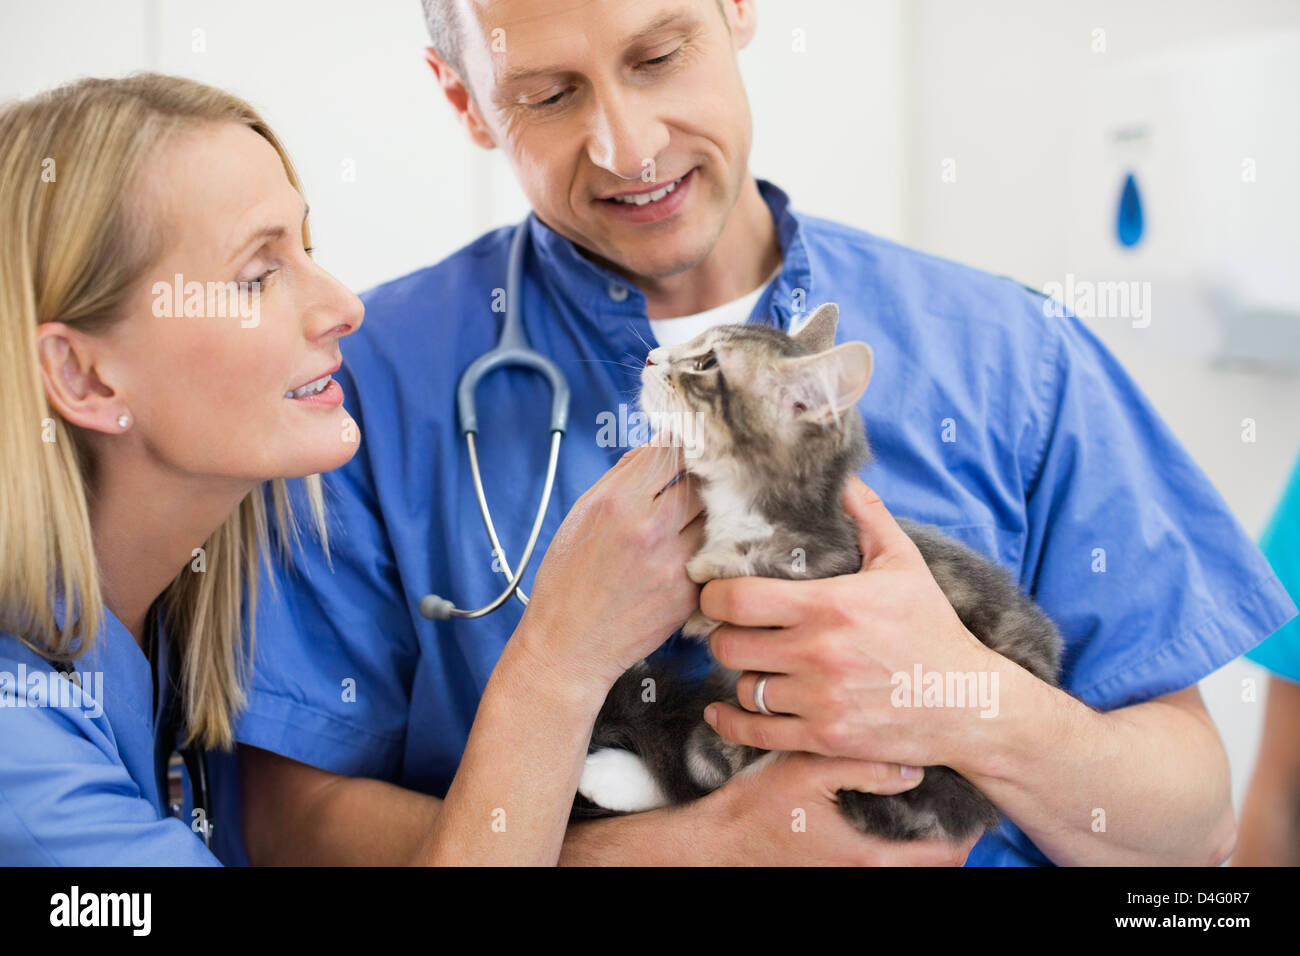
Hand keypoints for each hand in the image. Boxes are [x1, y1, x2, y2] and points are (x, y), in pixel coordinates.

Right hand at [516, 444, 703, 689]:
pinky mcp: (691, 592)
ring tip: (687, 519)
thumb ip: (622, 477)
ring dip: (707, 511)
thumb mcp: (582, 514)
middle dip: (696, 477)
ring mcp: (675, 562)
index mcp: (617, 501)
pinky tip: (689, 550)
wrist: (570, 645)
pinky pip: (713, 551)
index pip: (670, 449)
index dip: (678, 445)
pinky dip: (707, 545)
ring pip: (714, 514)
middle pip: (700, 478)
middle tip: (688, 484)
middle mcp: (650, 528)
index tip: (681, 447)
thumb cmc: (568, 578)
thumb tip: (657, 448)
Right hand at [691, 751, 976, 864]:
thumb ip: (860, 765)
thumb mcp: (806, 771)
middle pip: (934, 865)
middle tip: (968, 804)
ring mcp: (851, 875)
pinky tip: (896, 815)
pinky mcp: (836, 869)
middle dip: (953, 837)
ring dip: (928, 843)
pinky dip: (901, 847)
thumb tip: (910, 765)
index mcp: (868, 856)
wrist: (716, 845)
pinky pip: (885, 863)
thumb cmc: (756, 808)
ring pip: (909, 867)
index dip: (967, 830)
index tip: (979, 804)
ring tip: (940, 808)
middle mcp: (864, 874)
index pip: (943, 855)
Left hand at [699, 477, 996, 771]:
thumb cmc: (932, 629)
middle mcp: (817, 653)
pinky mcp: (825, 739)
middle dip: (725, 635)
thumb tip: (844, 476)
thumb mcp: (904, 564)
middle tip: (735, 630)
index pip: (736, 599)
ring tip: (756, 665)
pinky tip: (725, 712)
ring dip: (743, 676)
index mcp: (829, 604)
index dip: (713, 595)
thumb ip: (868, 516)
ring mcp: (819, 700)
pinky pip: (755, 733)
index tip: (716, 594)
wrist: (969, 704)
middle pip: (728, 645)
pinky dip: (733, 723)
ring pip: (742, 687)